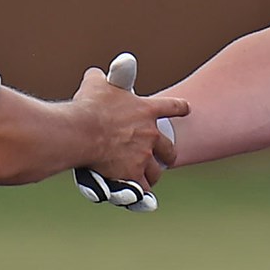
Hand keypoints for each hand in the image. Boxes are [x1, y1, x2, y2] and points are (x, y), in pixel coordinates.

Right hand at [74, 53, 176, 211]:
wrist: (82, 130)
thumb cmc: (89, 105)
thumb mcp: (97, 82)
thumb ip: (103, 77)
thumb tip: (97, 74)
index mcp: (147, 110)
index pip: (173, 107)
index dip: (180, 108)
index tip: (187, 109)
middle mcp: (151, 134)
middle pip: (169, 148)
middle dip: (167, 153)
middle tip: (164, 157)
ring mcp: (144, 156)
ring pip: (156, 171)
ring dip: (152, 174)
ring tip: (147, 177)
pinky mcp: (133, 175)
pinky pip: (142, 189)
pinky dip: (139, 193)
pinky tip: (136, 195)